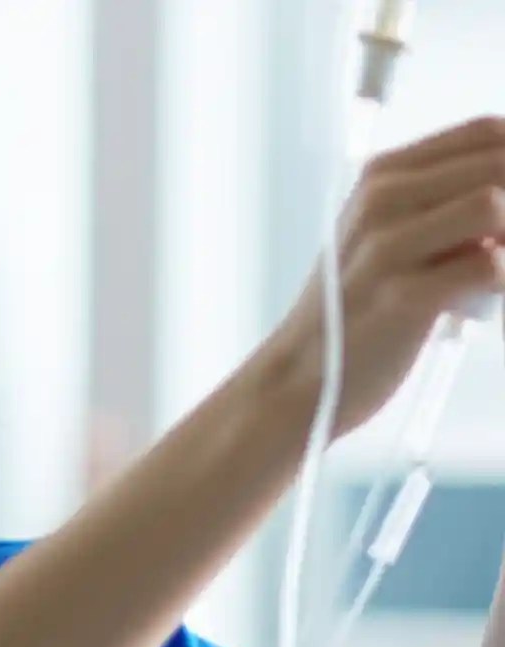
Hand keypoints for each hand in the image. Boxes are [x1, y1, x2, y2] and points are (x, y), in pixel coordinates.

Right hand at [264, 116, 504, 436]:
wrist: (302, 373)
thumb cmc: (357, 309)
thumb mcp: (389, 237)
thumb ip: (447, 208)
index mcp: (382, 176)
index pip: (486, 132)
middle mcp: (381, 199)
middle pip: (499, 162)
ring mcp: (386, 245)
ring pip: (495, 206)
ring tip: (499, 274)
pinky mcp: (401, 295)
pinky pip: (489, 267)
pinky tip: (486, 302)